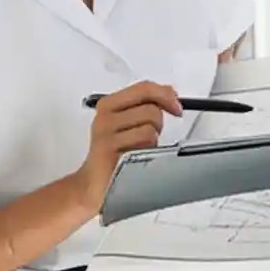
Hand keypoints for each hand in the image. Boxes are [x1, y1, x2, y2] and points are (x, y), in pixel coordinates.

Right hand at [70, 81, 182, 213]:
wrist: (93, 182)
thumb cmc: (114, 152)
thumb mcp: (129, 122)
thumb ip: (147, 104)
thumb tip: (170, 92)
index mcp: (109, 104)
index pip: (144, 88)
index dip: (165, 95)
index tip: (176, 107)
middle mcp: (105, 116)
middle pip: (151, 108)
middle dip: (158, 123)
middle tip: (150, 136)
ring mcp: (106, 134)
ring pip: (150, 127)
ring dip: (152, 140)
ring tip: (139, 148)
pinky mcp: (109, 151)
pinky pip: (143, 142)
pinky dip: (146, 150)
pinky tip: (136, 157)